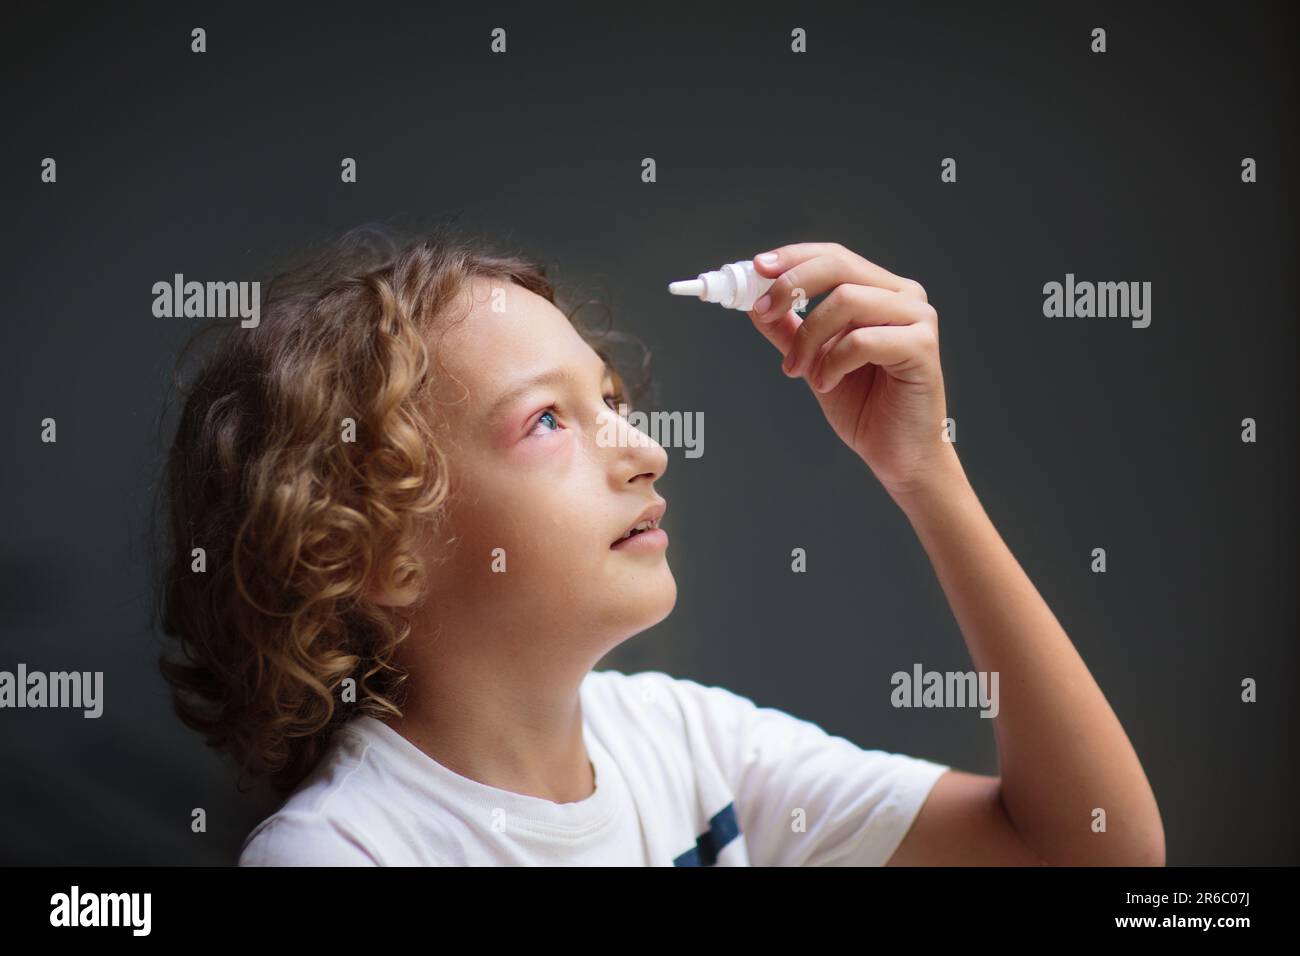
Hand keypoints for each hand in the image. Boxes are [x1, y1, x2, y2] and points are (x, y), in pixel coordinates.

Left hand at [746, 242, 956, 496]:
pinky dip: (833, 362)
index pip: (833, 257)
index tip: (757, 269)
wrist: (897, 454)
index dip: (793, 258)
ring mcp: (917, 319)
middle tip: (762, 312)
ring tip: (798, 370)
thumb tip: (754, 305)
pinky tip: (827, 383)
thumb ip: (791, 331)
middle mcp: (903, 296)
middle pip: (839, 266)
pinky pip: (862, 340)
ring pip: (847, 301)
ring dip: (809, 337)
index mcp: (880, 291)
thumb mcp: (814, 361)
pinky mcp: (922, 347)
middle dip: (791, 285)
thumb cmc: (865, 407)